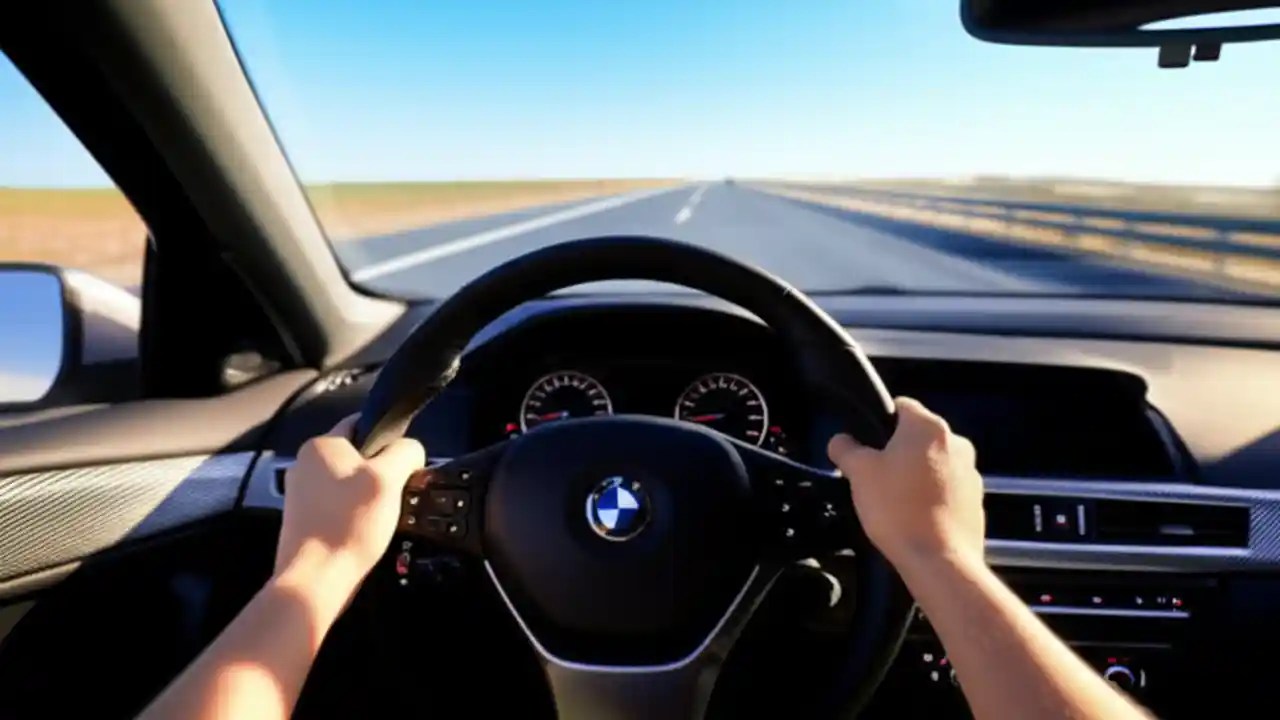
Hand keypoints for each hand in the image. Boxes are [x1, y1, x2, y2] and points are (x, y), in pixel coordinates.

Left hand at [274, 416, 424, 602]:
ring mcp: (298, 494)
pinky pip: (336, 507)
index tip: (405, 465)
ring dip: (367, 498)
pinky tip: (362, 534)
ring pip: (348, 484)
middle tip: (397, 495)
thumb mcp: (389, 479)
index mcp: (320, 445)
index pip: (363, 423)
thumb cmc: (350, 524)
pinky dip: (352, 517)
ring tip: (380, 520)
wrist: (315, 580)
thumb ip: (405, 452)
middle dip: (380, 473)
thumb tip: (411, 450)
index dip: (390, 439)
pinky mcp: (301, 520)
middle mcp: (303, 464)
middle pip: (357, 456)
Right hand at [827, 397, 983, 568]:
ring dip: (917, 475)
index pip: (900, 405)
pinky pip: (948, 490)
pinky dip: (933, 497)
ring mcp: (971, 472)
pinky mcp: (978, 500)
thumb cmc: (897, 510)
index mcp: (928, 427)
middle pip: (918, 437)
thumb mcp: (858, 473)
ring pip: (935, 464)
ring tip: (896, 503)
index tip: (867, 446)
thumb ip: (846, 448)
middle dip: (898, 453)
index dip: (879, 422)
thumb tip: (840, 440)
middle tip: (877, 478)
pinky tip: (916, 518)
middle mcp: (957, 442)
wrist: (938, 560)